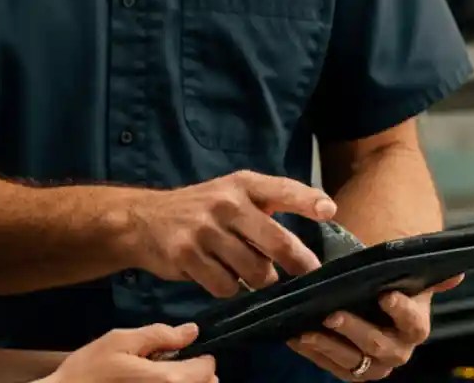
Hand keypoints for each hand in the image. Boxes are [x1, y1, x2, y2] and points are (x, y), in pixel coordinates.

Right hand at [44, 324, 217, 382]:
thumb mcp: (120, 341)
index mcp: (168, 380)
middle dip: (196, 374)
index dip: (198, 356)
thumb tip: (192, 331)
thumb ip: (159, 335)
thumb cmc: (89, 370)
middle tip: (167, 366)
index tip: (179, 352)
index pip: (208, 368)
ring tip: (156, 379)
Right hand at [124, 170, 336, 296]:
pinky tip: (220, 276)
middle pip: (276, 242)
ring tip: (248, 272)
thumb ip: (266, 208)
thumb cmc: (200, 209)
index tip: (330, 211)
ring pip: (254, 272)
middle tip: (307, 275)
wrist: (143, 220)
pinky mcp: (187, 255)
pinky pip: (226, 286)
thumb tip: (310, 238)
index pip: (282, 189)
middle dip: (298, 264)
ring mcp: (204, 230)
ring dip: (258, 280)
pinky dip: (229, 288)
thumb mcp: (231, 194)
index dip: (307, 201)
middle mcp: (225, 204)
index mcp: (241, 185)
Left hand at [288, 275, 463, 379]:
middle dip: (354, 330)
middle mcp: (397, 350)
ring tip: (305, 331)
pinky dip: (312, 352)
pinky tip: (293, 337)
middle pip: (379, 345)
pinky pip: (329, 366)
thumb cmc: (386, 284)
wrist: (371, 302)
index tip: (385, 295)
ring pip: (352, 362)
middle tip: (331, 315)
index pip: (413, 322)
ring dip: (327, 347)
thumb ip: (425, 274)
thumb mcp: (403, 275)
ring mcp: (373, 364)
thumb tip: (456, 273)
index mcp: (415, 325)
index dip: (401, 310)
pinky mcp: (349, 371)